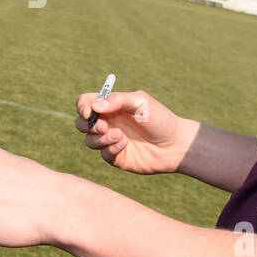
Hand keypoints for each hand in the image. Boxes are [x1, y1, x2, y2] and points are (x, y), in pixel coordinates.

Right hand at [74, 89, 195, 174]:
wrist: (175, 145)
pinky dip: (111, 148)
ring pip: (89, 140)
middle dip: (87, 125)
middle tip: (103, 127)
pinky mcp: (115, 156)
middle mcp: (107, 122)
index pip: (86, 102)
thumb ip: (118, 100)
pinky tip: (125, 145)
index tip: (88, 112)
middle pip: (81, 123)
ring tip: (120, 136)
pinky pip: (103, 153)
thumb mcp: (141, 103)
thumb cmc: (160, 119)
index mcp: (111, 106)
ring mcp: (110, 140)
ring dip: (100, 139)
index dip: (82, 106)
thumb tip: (95, 105)